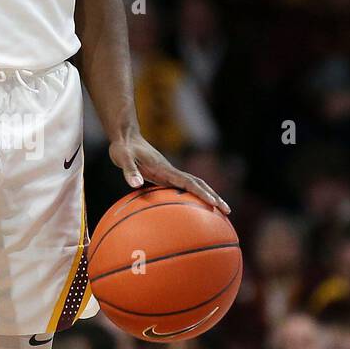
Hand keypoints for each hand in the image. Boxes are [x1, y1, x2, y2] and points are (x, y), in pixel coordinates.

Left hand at [110, 131, 229, 213]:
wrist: (126, 137)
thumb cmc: (123, 148)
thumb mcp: (122, 158)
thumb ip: (129, 171)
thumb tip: (136, 185)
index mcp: (164, 169)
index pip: (188, 182)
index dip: (202, 193)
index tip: (214, 203)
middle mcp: (171, 171)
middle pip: (199, 184)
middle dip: (214, 197)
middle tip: (227, 211)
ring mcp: (169, 174)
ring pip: (194, 185)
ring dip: (208, 196)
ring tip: (219, 211)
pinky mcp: (165, 176)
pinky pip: (183, 188)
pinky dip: (193, 197)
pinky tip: (193, 209)